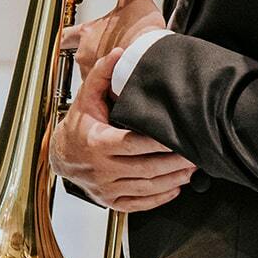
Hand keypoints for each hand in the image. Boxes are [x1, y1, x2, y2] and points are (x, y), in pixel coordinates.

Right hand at [50, 50, 197, 212]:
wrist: (62, 156)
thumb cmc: (79, 125)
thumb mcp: (86, 98)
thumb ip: (102, 74)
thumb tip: (118, 53)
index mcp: (97, 143)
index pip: (132, 144)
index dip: (157, 143)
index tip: (178, 136)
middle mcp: (101, 169)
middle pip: (145, 168)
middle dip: (173, 162)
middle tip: (195, 153)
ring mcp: (106, 188)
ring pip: (146, 187)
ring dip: (172, 179)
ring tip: (192, 168)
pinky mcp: (111, 201)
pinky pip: (139, 204)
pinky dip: (160, 198)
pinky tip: (177, 187)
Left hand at [60, 0, 164, 82]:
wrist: (151, 56)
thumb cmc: (142, 30)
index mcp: (88, 33)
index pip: (65, 35)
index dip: (64, 36)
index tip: (64, 39)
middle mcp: (85, 54)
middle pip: (81, 55)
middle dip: (92, 53)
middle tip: (107, 51)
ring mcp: (94, 72)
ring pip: (93, 71)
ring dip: (103, 67)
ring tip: (121, 63)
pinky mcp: (106, 87)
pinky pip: (104, 84)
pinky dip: (112, 80)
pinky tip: (125, 74)